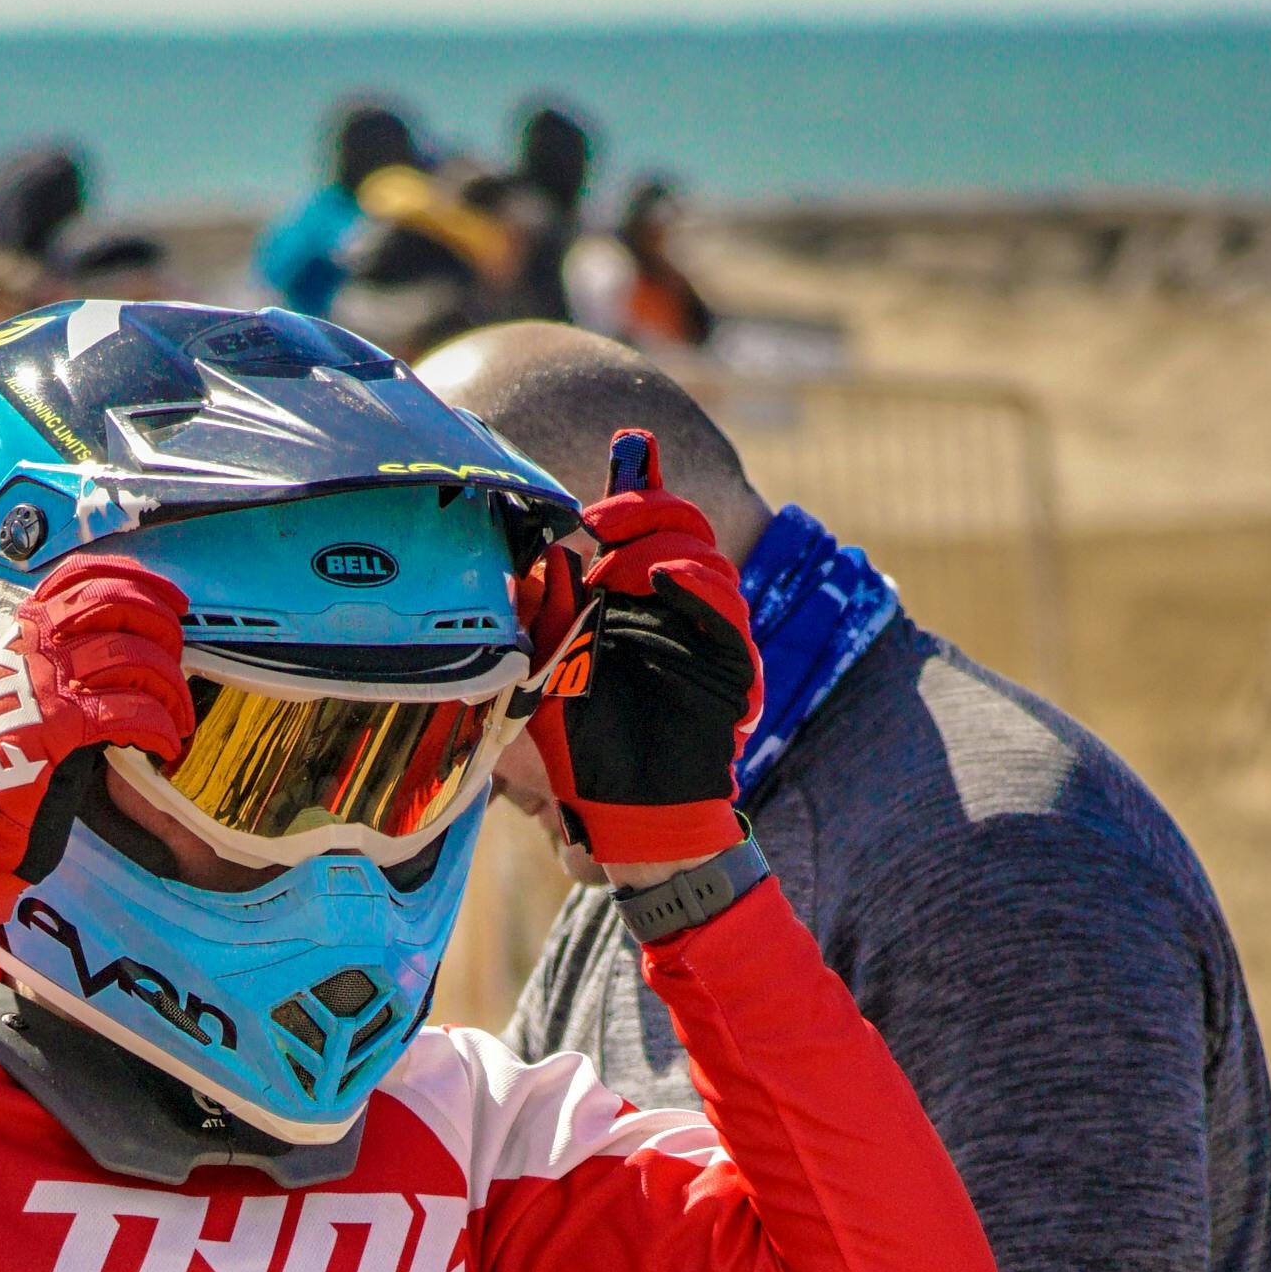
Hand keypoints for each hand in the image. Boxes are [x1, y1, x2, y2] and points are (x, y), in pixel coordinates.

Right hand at [0, 555, 193, 899]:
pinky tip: (166, 745)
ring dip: (171, 689)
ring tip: (179, 719)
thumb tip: (139, 647)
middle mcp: (34, 646)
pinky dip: (158, 727)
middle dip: (163, 627)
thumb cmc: (11, 756)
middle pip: (117, 604)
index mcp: (27, 631)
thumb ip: (71, 662)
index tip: (174, 601)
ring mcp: (44, 682)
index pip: (83, 575)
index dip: (138, 579)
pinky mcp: (60, 725)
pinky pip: (130, 711)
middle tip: (180, 661)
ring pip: (133, 657)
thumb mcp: (34, 691)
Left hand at [517, 443, 761, 879]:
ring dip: (657, 541)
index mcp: (630, 598)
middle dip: (637, 505)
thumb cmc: (582, 751)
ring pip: (701, 551)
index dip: (635, 486)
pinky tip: (658, 578)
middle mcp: (671, 604)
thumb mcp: (543, 672)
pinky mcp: (728, 658)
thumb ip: (543, 615)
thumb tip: (542, 555)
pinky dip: (694, 580)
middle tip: (596, 518)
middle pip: (676, 520)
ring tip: (616, 565)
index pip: (640, 524)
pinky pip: (723, 603)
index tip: (619, 455)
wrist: (629, 816)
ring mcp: (704, 629)